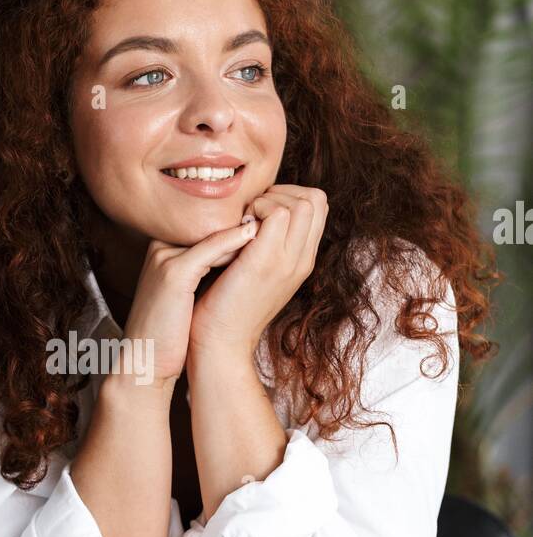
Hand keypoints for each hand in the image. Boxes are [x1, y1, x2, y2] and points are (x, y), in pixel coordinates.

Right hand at [116, 222, 265, 389]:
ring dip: (243, 233)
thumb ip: (204, 270)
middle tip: (271, 229)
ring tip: (270, 234)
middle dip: (241, 227)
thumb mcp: (185, 293)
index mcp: (163, 248)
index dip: (235, 228)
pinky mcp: (173, 273)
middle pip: (208, 224)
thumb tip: (239, 257)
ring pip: (211, 232)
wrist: (144, 360)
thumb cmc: (169, 332)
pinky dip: (235, 244)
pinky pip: (211, 249)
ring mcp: (165, 257)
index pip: (205, 226)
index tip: (263, 231)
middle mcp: (161, 246)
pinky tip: (257, 242)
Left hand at [188, 184, 328, 360]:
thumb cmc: (226, 305)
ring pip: (303, 202)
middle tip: (252, 213)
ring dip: (269, 200)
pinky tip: (235, 230)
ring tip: (245, 222)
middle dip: (282, 192)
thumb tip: (254, 215)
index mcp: (302, 260)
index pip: (318, 206)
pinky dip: (255, 209)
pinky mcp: (266, 263)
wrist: (219, 344)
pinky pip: (277, 214)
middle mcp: (302, 260)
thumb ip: (265, 245)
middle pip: (317, 198)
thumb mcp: (256, 271)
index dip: (288, 196)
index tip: (258, 212)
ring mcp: (288, 262)